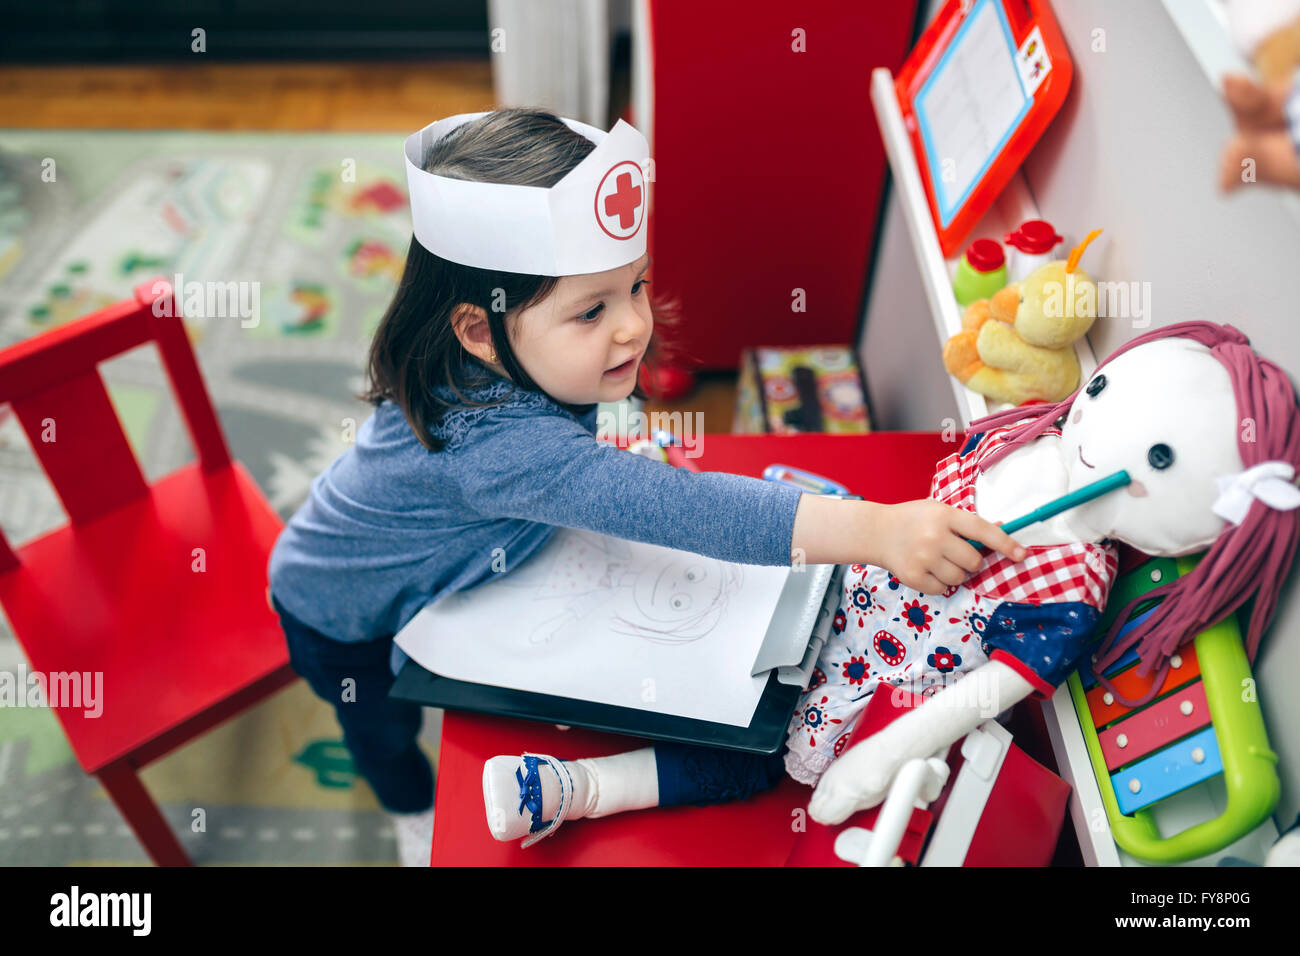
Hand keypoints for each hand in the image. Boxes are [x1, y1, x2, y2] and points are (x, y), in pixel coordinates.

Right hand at [869, 499, 1025, 592]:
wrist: (876, 531)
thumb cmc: (914, 519)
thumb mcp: (940, 511)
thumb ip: (968, 523)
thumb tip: (1003, 529)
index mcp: (945, 516)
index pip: (983, 531)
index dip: (1005, 544)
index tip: (1022, 555)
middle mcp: (934, 536)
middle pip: (974, 561)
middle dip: (970, 561)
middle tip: (954, 553)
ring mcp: (923, 558)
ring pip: (960, 578)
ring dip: (955, 573)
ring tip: (937, 560)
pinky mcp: (913, 576)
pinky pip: (942, 589)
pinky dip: (939, 583)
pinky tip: (926, 569)